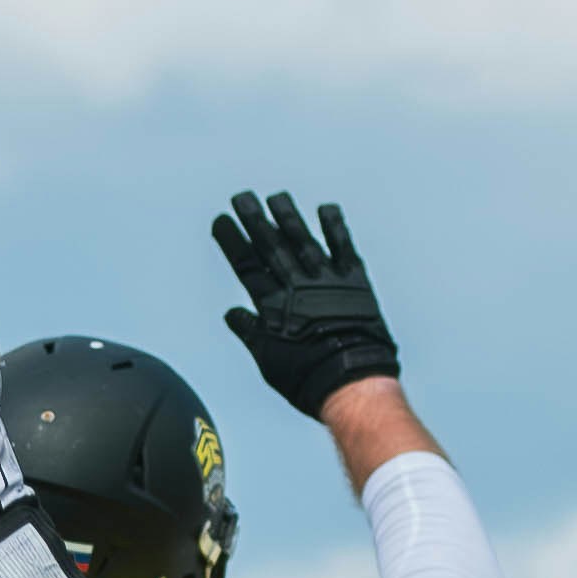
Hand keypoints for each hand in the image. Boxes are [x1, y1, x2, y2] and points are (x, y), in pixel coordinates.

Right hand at [212, 190, 401, 416]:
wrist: (352, 380)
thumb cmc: (309, 377)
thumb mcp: (268, 359)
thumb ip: (249, 331)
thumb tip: (233, 315)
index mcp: (273, 304)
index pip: (246, 263)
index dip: (232, 240)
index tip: (222, 221)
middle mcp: (297, 286)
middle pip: (270, 244)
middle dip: (254, 219)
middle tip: (242, 197)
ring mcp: (326, 280)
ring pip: (303, 239)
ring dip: (289, 216)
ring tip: (277, 197)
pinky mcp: (354, 282)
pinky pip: (343, 248)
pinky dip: (334, 227)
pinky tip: (326, 210)